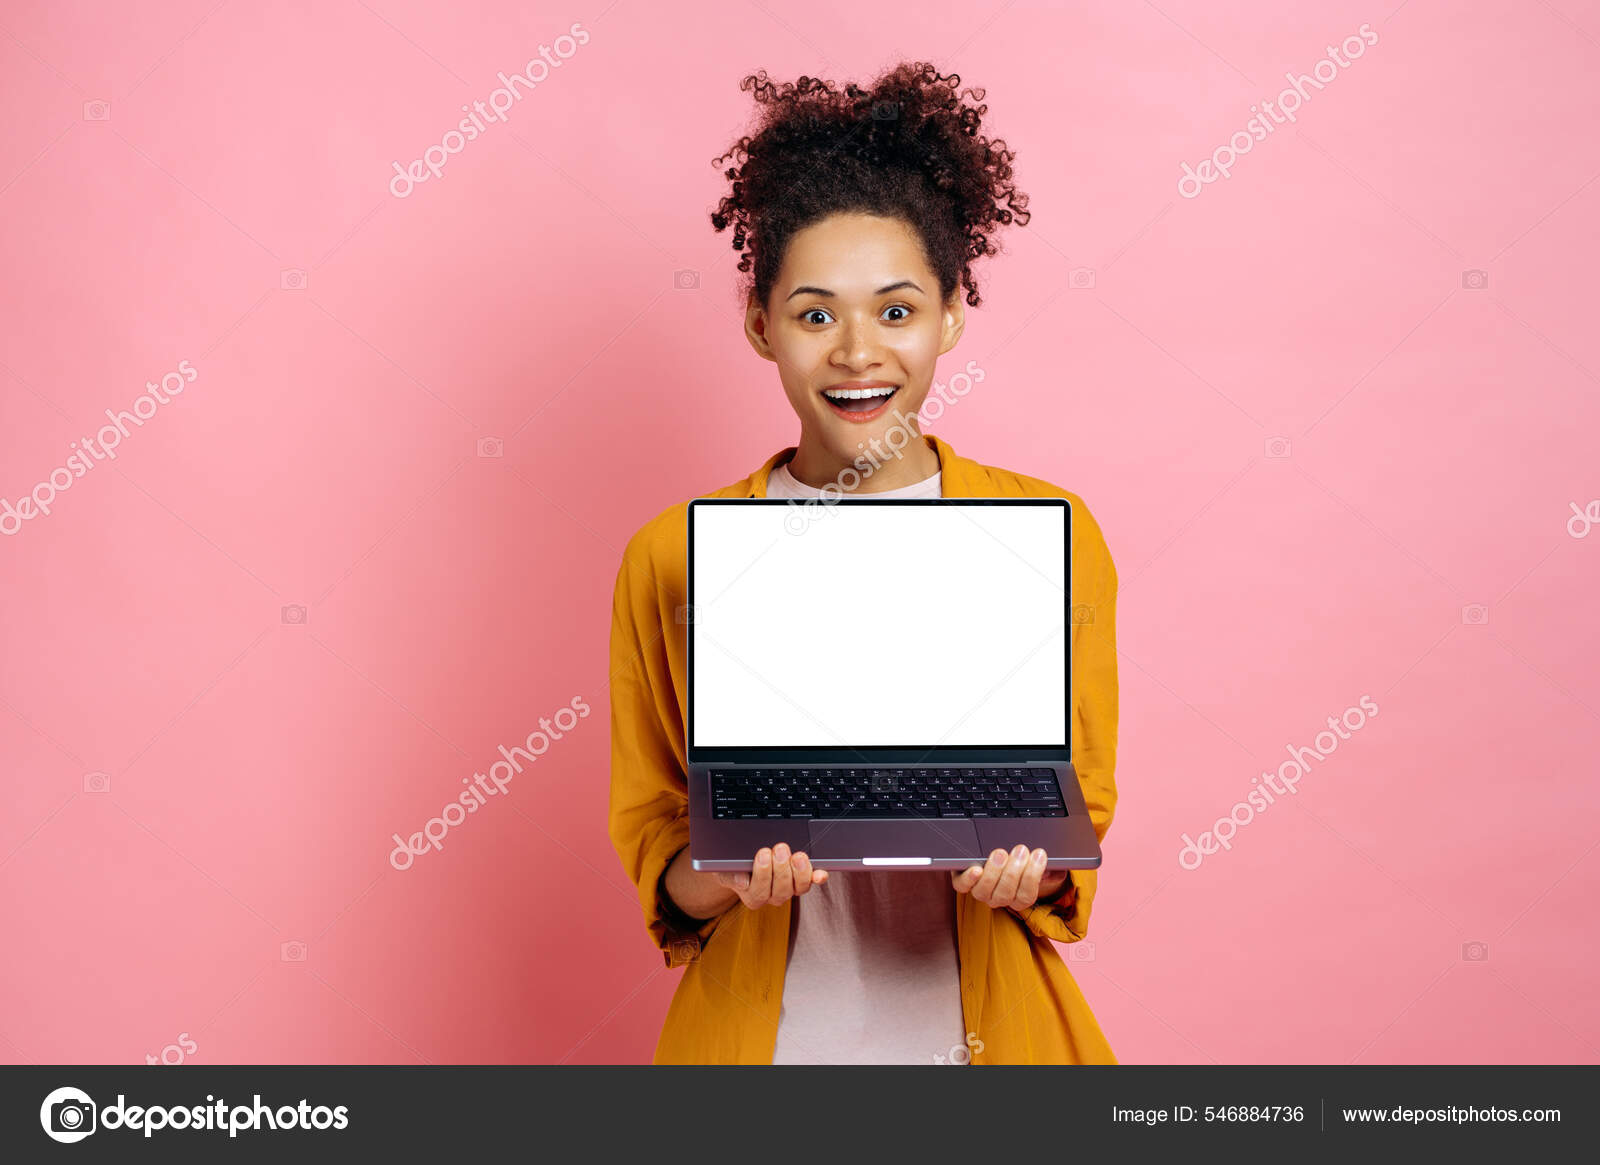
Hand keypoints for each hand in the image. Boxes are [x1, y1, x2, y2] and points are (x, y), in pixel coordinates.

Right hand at [713, 843, 827, 908]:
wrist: (740, 864)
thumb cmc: (733, 866)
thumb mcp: (724, 867)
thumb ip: (730, 874)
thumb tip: (741, 881)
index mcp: (752, 896)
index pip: (759, 891)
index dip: (763, 873)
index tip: (762, 853)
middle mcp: (771, 897)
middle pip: (780, 890)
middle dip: (781, 868)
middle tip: (779, 848)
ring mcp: (788, 890)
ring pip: (797, 889)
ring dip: (800, 872)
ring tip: (797, 855)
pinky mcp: (800, 881)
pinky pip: (811, 883)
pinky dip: (817, 878)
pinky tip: (820, 873)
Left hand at [951, 845, 1066, 913]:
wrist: (997, 855)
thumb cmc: (1022, 862)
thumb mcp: (1038, 864)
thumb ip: (1049, 869)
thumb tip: (1050, 871)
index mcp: (1018, 897)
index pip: (1026, 895)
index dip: (1033, 876)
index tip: (1039, 854)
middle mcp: (999, 898)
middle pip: (1006, 893)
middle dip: (1014, 871)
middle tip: (1021, 850)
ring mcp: (980, 891)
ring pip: (984, 892)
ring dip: (993, 872)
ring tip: (1001, 853)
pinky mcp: (963, 881)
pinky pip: (963, 887)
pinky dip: (969, 879)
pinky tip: (975, 869)